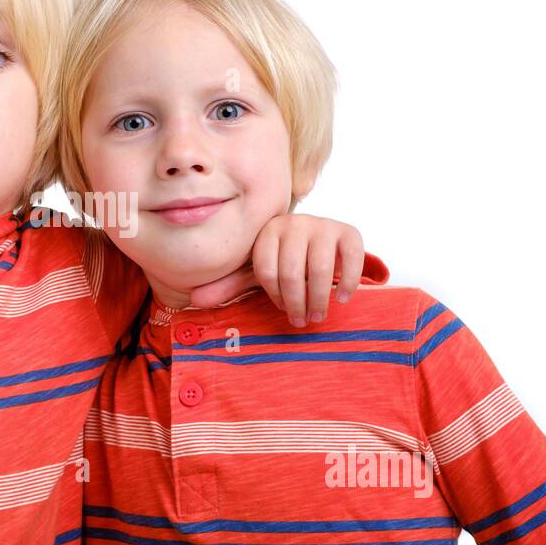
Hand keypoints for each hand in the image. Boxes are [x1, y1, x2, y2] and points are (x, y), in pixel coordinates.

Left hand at [187, 214, 364, 326]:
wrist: (323, 244)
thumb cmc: (285, 261)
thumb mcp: (258, 272)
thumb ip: (230, 285)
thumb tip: (194, 300)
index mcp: (268, 231)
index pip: (265, 270)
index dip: (273, 295)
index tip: (281, 308)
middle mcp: (295, 223)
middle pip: (292, 272)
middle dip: (296, 303)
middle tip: (300, 321)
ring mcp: (323, 225)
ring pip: (321, 269)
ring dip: (319, 299)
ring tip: (318, 316)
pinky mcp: (348, 232)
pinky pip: (351, 259)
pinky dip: (348, 283)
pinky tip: (342, 299)